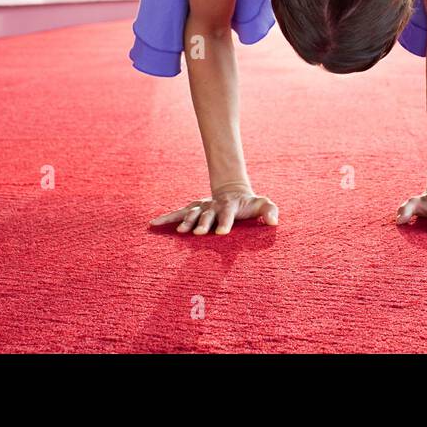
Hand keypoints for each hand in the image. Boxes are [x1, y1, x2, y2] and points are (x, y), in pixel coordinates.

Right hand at [149, 184, 277, 234]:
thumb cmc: (249, 204)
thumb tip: (274, 222)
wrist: (233, 192)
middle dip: (203, 223)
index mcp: (231, 206)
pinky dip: (166, 218)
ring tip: (180, 232)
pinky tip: (153, 224)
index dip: (225, 222)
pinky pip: (178, 213)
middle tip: (198, 233)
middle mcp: (214, 206)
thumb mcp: (262, 204)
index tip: (222, 232)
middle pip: (207, 214)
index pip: (229, 214)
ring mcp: (202, 207)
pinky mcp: (193, 210)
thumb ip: (269, 211)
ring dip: (186, 222)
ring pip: (192, 214)